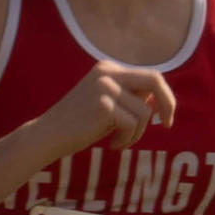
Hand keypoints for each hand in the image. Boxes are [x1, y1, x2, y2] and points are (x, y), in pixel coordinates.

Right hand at [35, 60, 171, 162]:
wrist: (47, 135)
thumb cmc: (80, 123)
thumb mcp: (109, 105)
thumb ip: (131, 98)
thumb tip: (159, 100)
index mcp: (108, 69)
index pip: (151, 76)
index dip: (165, 97)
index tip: (165, 117)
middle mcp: (107, 73)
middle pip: (155, 80)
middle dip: (168, 104)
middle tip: (167, 126)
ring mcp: (104, 87)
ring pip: (144, 112)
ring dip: (137, 133)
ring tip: (118, 141)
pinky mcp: (103, 105)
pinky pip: (132, 125)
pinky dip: (127, 140)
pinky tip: (111, 145)